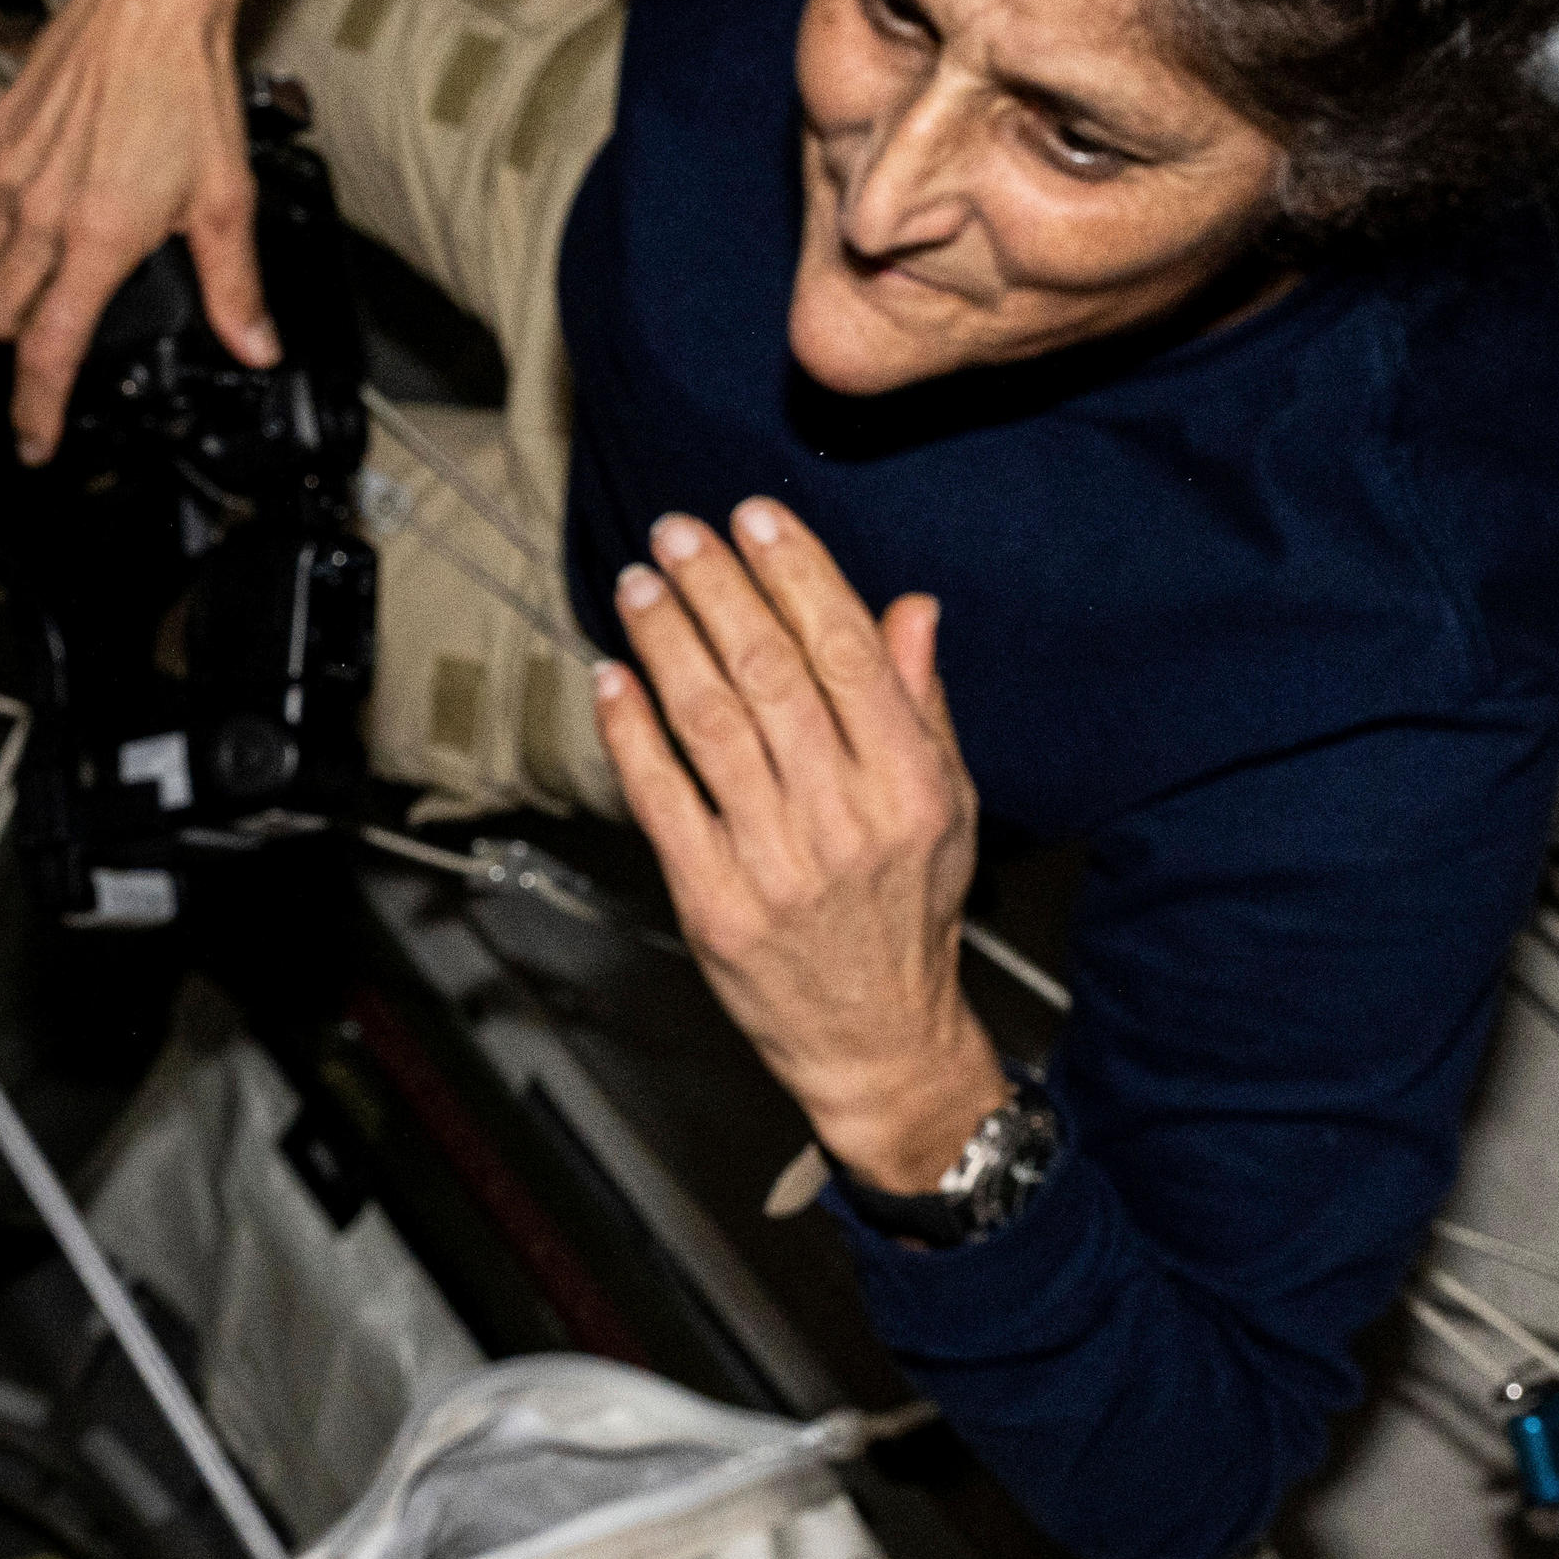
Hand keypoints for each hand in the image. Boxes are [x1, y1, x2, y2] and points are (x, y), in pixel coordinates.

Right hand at [0, 0, 276, 460]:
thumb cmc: (185, 83)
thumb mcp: (226, 198)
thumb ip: (235, 286)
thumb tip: (254, 342)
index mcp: (98, 239)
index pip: (47, 352)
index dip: (36, 410)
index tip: (34, 440)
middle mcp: (41, 212)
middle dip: (19, 342)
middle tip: (54, 336)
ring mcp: (10, 174)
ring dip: (5, 282)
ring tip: (46, 270)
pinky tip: (37, 203)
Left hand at [595, 500, 1010, 1196]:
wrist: (875, 1040)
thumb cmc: (907, 913)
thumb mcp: (946, 806)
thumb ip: (921, 703)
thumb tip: (910, 607)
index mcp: (910, 783)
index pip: (846, 653)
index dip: (795, 575)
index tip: (755, 518)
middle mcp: (845, 818)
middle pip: (769, 675)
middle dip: (717, 589)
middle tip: (678, 533)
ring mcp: (775, 864)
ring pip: (710, 725)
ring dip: (666, 642)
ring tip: (639, 584)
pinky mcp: (713, 904)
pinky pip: (661, 800)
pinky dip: (631, 733)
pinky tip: (611, 677)